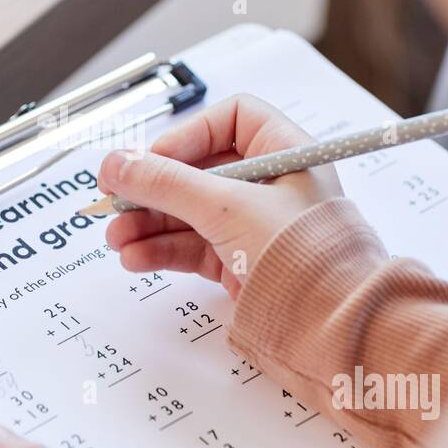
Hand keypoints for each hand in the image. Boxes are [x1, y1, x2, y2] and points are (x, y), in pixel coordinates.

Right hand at [101, 93, 342, 299]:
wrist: (332, 327)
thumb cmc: (303, 255)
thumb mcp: (227, 207)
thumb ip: (165, 184)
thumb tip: (115, 164)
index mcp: (285, 153)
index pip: (230, 120)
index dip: (188, 135)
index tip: (154, 158)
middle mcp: (271, 185)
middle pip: (198, 170)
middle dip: (153, 188)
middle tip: (115, 200)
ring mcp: (254, 225)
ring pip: (189, 212)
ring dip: (149, 222)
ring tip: (117, 237)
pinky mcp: (241, 261)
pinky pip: (192, 246)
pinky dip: (162, 250)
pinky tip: (136, 257)